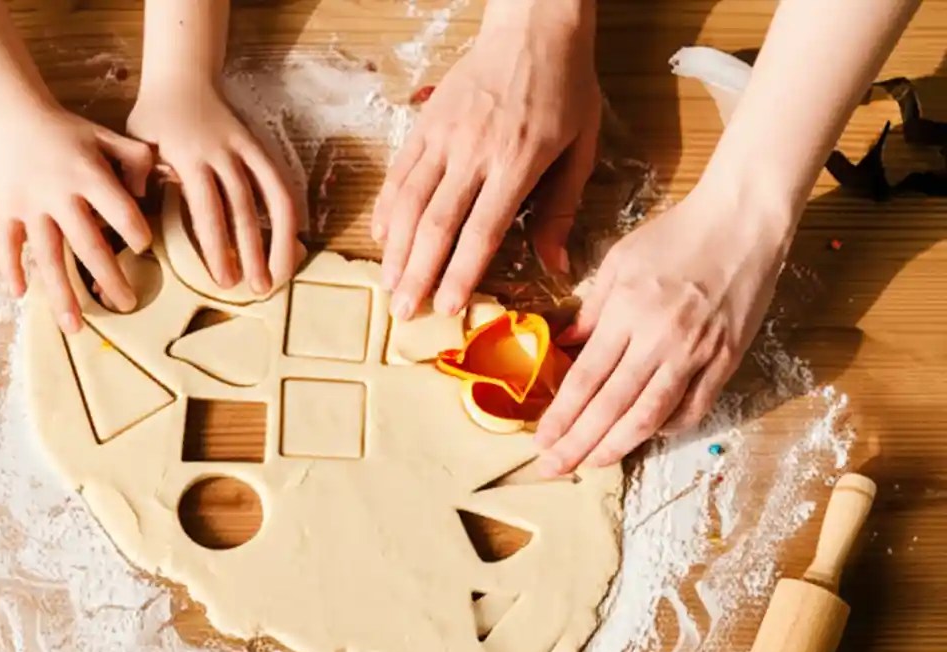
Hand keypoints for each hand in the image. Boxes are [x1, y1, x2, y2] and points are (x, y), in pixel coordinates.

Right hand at [0, 107, 153, 331]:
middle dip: (109, 279)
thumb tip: (150, 192)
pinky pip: (7, 244)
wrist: (14, 115)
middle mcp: (59, 194)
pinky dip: (11, 269)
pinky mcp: (7, 211)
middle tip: (128, 306)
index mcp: (88, 174)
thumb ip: (136, 158)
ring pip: (47, 256)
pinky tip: (20, 296)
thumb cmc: (69, 132)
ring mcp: (30, 206)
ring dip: (61, 293)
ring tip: (75, 326)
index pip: (118, 208)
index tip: (145, 247)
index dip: (134, 229)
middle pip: (87, 245)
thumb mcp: (107, 134)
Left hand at [128, 81, 299, 293]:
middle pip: (243, 209)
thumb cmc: (154, 117)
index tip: (222, 278)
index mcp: (189, 156)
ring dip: (278, 240)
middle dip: (250, 252)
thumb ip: (135, 172)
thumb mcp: (135, 141)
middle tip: (253, 289)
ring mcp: (246, 150)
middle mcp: (223, 154)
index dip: (217, 246)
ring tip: (279, 276)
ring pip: (272, 198)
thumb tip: (135, 208)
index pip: (208, 208)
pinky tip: (294, 244)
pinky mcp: (260, 148)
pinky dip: (290, 215)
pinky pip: (281, 184)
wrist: (182, 77)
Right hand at [374, 1, 600, 319]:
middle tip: (405, 311)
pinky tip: (382, 236)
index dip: (461, 273)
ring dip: (396, 249)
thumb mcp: (582, 146)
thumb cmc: (566, 86)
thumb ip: (563, 208)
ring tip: (388, 284)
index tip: (447, 307)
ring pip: (409, 201)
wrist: (534, 27)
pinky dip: (387, 207)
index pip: (482, 230)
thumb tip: (556, 265)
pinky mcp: (425, 123)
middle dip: (418, 273)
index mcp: (517, 161)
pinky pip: (399, 172)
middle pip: (437, 224)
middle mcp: (474, 152)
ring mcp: (444, 136)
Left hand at [533, 183, 793, 474]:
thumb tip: (566, 347)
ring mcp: (696, 352)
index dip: (561, 416)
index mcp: (626, 313)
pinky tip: (645, 437)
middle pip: (611, 406)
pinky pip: (695, 407)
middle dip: (579, 443)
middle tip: (554, 468)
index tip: (541, 441)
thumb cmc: (676, 235)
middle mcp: (659, 339)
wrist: (743, 222)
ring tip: (592, 464)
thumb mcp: (618, 261)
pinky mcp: (727, 358)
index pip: (586, 379)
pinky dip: (668, 428)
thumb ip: (591, 309)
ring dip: (618, 445)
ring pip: (650, 415)